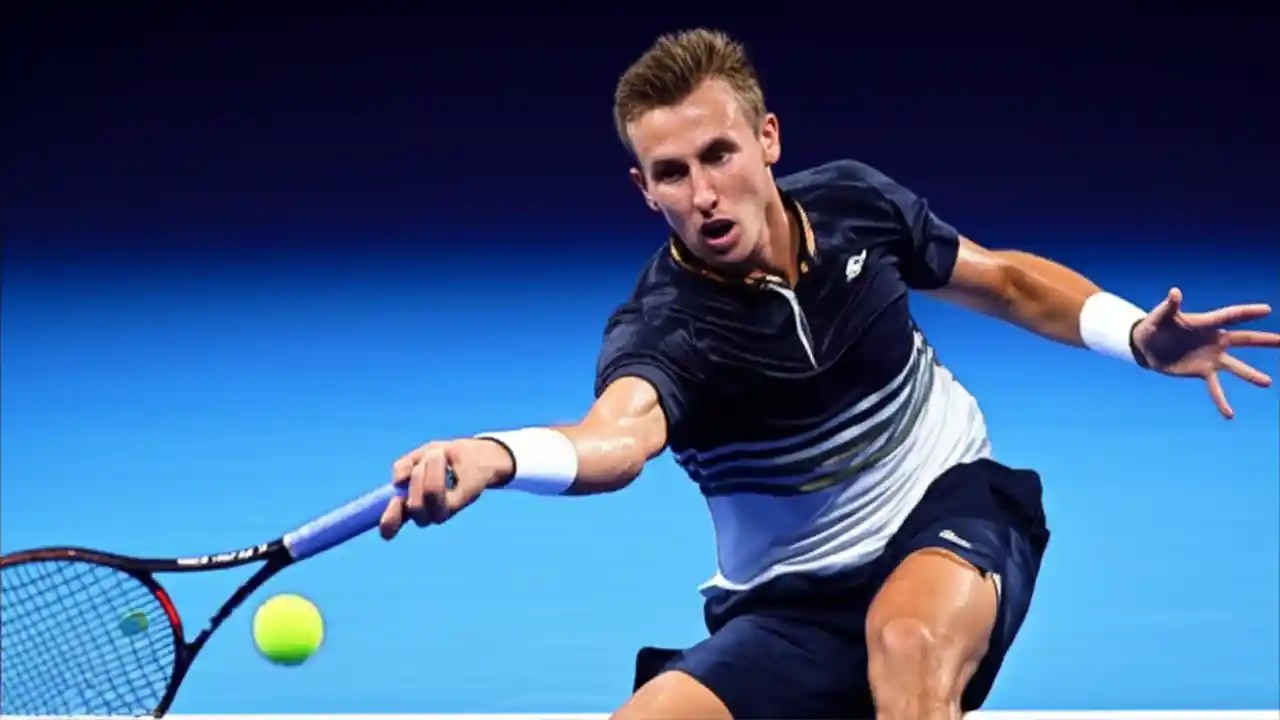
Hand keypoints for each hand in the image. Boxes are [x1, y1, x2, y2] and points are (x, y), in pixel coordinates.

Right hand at [378, 438, 513, 539]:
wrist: (477, 453)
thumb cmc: (446, 457)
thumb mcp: (421, 456)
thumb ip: (405, 466)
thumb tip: (398, 480)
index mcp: (411, 504)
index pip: (393, 522)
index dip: (388, 521)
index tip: (392, 502)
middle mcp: (427, 513)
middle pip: (414, 508)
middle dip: (415, 481)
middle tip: (422, 463)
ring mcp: (444, 510)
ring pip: (427, 497)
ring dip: (428, 473)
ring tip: (436, 455)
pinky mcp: (459, 503)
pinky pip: (440, 493)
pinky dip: (437, 473)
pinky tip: (442, 458)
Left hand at [1132, 287, 1279, 418]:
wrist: (1145, 347)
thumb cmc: (1153, 326)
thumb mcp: (1159, 316)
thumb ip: (1169, 306)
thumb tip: (1175, 292)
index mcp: (1206, 323)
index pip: (1230, 316)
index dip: (1248, 312)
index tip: (1267, 310)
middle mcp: (1214, 340)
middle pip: (1243, 339)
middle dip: (1264, 340)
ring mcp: (1211, 357)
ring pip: (1235, 366)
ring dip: (1251, 375)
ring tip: (1267, 383)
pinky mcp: (1202, 371)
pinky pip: (1215, 388)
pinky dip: (1221, 401)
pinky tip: (1229, 415)